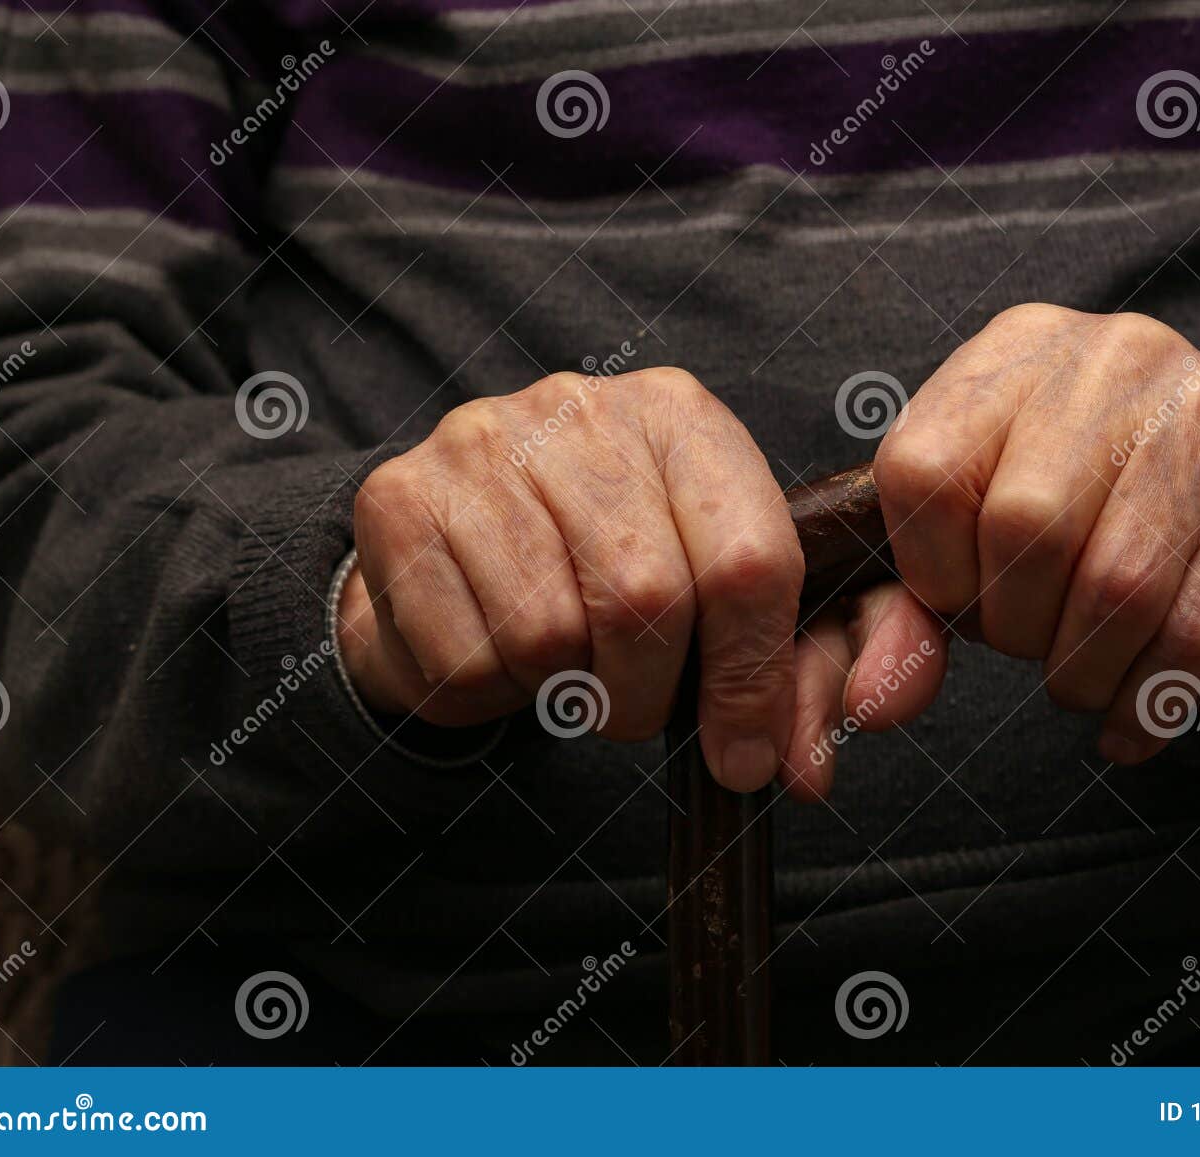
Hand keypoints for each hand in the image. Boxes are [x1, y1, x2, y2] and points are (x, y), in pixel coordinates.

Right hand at [338, 368, 942, 795]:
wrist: (455, 539)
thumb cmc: (603, 571)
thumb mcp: (708, 594)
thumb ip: (776, 674)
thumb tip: (800, 773)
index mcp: (682, 417)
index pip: (748, 559)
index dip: (751, 679)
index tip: (742, 758)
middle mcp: (582, 409)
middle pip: (645, 600)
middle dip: (645, 695)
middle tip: (628, 707)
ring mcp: (481, 444)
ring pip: (548, 635)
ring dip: (560, 691)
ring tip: (557, 661)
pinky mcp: (400, 498)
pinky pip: (465, 656)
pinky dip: (487, 692)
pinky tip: (490, 644)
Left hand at [872, 304, 1199, 763]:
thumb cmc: (1067, 538)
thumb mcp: (967, 546)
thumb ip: (907, 612)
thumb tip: (873, 703)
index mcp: (1013, 349)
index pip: (923, 468)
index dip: (930, 570)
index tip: (960, 600)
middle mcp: (1112, 355)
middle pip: (1025, 524)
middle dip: (1013, 625)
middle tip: (1030, 644)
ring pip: (1118, 582)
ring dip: (1082, 670)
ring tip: (1077, 682)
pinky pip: (1195, 626)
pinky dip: (1147, 701)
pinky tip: (1129, 721)